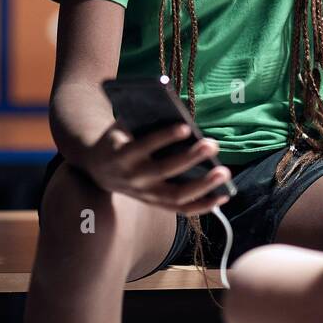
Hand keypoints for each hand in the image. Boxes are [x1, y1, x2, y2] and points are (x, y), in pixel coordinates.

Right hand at [80, 122, 231, 214]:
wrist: (98, 168)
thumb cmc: (118, 139)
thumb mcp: (121, 126)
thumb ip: (143, 121)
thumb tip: (179, 113)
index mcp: (122, 155)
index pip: (144, 146)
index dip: (164, 137)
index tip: (186, 127)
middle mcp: (133, 178)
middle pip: (164, 171)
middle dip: (190, 158)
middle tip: (212, 145)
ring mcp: (145, 195)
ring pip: (176, 196)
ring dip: (203, 186)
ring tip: (224, 173)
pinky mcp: (155, 204)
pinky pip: (182, 209)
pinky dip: (203, 205)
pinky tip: (223, 196)